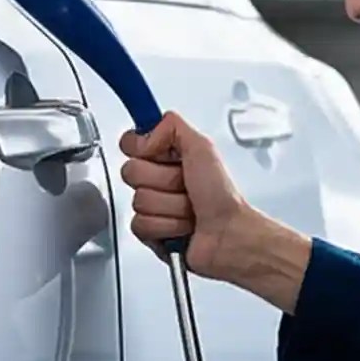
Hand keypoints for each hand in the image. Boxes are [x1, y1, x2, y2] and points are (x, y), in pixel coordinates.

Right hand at [119, 111, 251, 280]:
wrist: (229, 235)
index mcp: (169, 156)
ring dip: (171, 206)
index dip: (145, 150)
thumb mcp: (202, 147)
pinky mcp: (150, 232)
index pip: (130, 144)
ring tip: (190, 210)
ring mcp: (153, 206)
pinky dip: (166, 226)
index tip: (165, 155)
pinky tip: (182, 227)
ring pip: (138, 200)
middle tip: (186, 187)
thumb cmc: (223, 197)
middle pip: (131, 172)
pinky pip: (140, 224)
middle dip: (164, 180)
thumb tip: (144, 133)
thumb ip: (171, 126)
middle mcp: (159, 179)